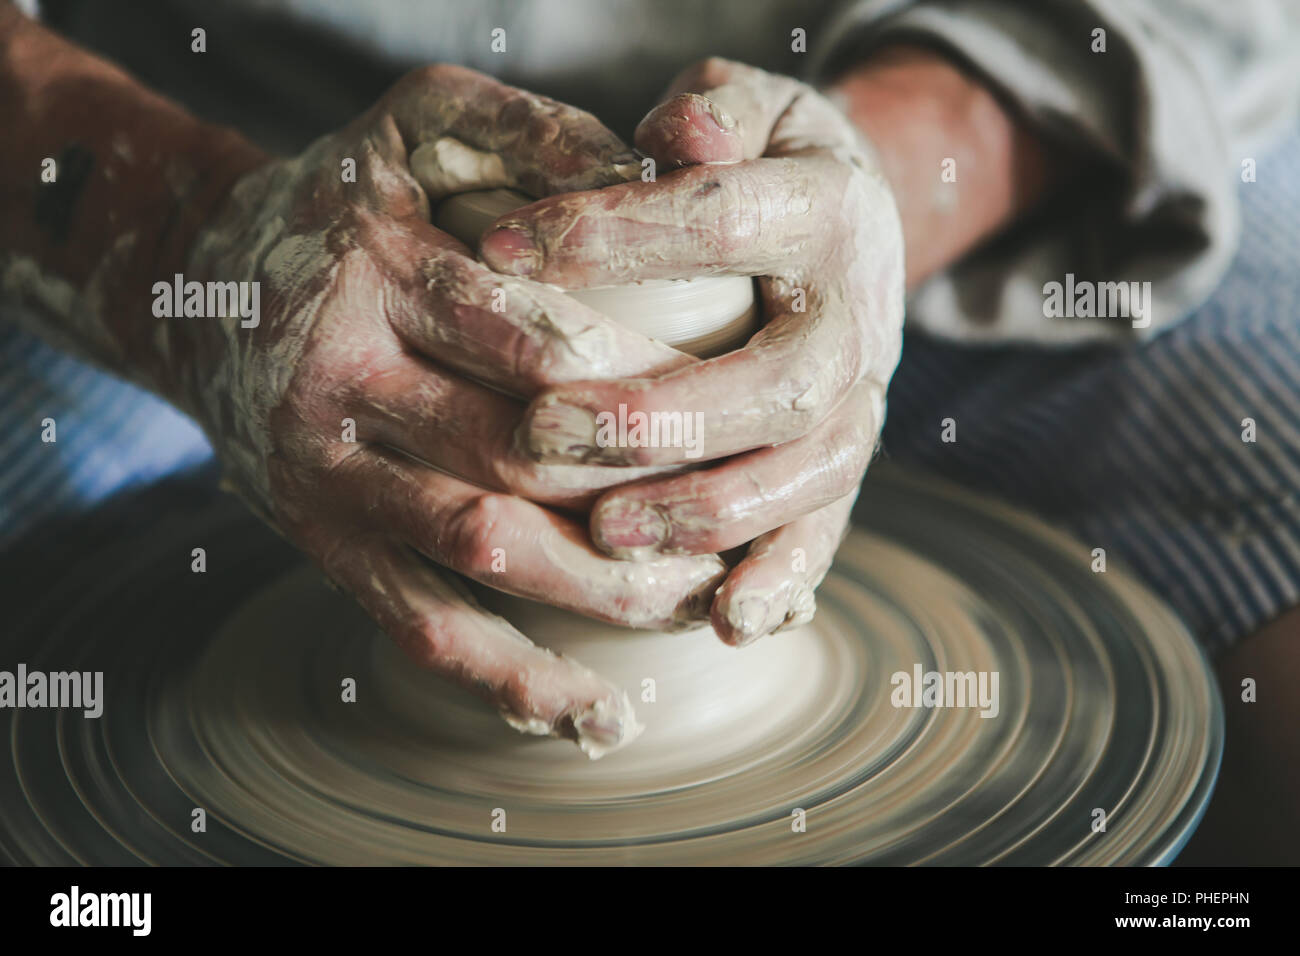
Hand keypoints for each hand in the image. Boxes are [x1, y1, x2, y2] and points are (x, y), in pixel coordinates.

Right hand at [178, 65, 725, 756]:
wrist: (200, 286)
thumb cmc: (338, 203)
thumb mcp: (410, 126)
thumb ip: (517, 128)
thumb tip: (635, 165)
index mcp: (379, 271)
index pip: (534, 336)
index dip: (643, 381)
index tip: (733, 402)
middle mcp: (343, 378)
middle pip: (519, 450)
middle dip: (642, 487)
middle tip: (741, 505)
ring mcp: (327, 474)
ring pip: (481, 549)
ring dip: (602, 589)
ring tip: (700, 600)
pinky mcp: (322, 542)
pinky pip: (421, 629)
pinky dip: (512, 679)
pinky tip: (596, 714)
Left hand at [480, 58, 905, 644]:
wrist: (857, 221)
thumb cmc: (767, 158)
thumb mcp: (750, 107)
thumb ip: (715, 110)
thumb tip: (676, 130)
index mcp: (829, 209)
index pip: (722, 222)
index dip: (611, 236)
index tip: (498, 247)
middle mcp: (858, 316)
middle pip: (776, 383)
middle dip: (657, 419)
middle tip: (542, 433)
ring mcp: (860, 397)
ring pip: (807, 472)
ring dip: (708, 511)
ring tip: (608, 532)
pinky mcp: (847, 454)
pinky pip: (830, 525)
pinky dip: (786, 577)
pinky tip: (726, 620)